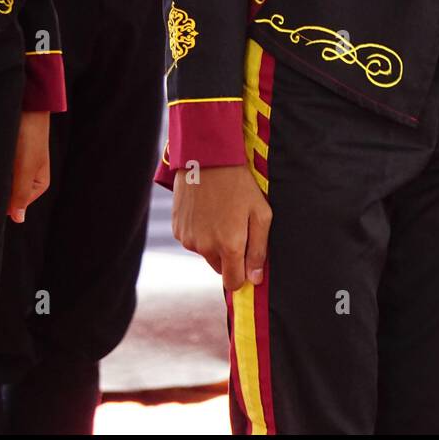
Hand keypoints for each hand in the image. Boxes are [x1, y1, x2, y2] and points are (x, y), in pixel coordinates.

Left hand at [8, 111, 49, 221]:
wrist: (27, 108)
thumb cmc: (30, 138)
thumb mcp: (26, 169)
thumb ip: (21, 195)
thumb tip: (18, 220)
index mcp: (38, 185)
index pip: (15, 206)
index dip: (2, 203)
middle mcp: (28, 179)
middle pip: (8, 194)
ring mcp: (18, 168)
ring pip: (1, 182)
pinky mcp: (10, 157)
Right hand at [172, 164, 271, 290]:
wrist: (208, 157)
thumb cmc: (239, 183)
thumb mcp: (260, 212)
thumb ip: (259, 249)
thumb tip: (255, 279)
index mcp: (229, 245)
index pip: (233, 282)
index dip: (243, 275)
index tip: (248, 261)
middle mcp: (205, 247)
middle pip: (219, 268)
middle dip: (229, 256)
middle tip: (236, 228)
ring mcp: (188, 238)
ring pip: (205, 253)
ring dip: (213, 242)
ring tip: (220, 214)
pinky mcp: (177, 228)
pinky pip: (192, 240)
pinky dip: (200, 231)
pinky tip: (206, 210)